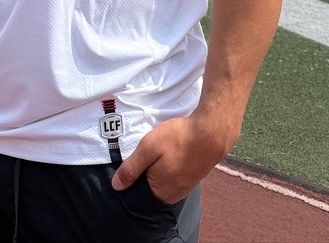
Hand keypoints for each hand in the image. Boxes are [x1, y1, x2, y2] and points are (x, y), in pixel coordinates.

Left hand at [110, 112, 238, 203]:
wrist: (212, 132)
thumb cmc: (178, 138)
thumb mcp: (149, 147)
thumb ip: (131, 168)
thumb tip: (116, 186)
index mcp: (159, 192)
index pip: (137, 191)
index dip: (133, 175)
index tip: (137, 159)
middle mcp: (172, 196)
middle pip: (150, 187)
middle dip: (147, 171)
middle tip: (151, 152)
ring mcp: (184, 188)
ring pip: (162, 180)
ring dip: (159, 167)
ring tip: (163, 150)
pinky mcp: (192, 179)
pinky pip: (174, 176)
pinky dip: (170, 166)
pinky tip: (172, 152)